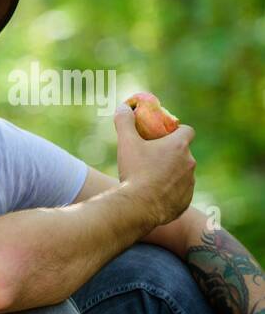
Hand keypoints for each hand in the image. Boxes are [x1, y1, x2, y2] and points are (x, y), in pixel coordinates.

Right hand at [114, 105, 195, 225]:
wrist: (139, 206)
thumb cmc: (134, 172)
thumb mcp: (126, 144)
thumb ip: (125, 122)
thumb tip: (123, 107)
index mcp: (179, 146)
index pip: (187, 131)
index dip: (177, 132)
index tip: (164, 137)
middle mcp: (190, 162)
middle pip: (183, 154)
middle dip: (170, 156)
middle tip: (150, 161)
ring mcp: (190, 183)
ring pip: (182, 174)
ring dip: (170, 174)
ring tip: (149, 181)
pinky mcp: (186, 200)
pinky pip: (180, 193)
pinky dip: (169, 193)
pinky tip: (153, 197)